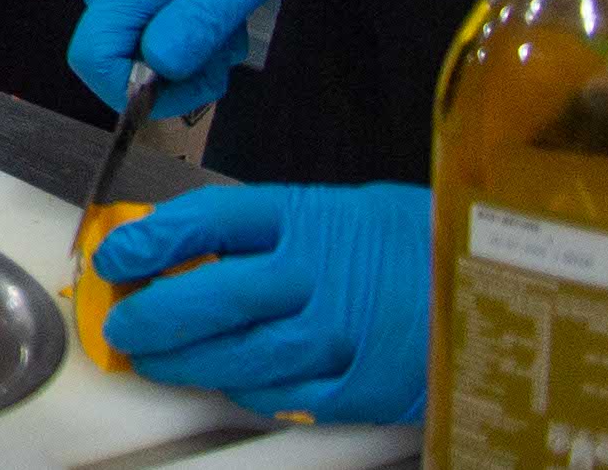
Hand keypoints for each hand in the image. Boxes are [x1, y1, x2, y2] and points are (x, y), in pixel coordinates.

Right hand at [67, 0, 307, 117]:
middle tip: (228, 46)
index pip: (93, 58)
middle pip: (113, 49)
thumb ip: (199, 22)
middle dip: (173, 67)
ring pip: (126, 30)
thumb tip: (157, 68)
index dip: (136, 92)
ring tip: (222, 8)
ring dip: (176, 41)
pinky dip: (168, 16)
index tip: (192, 85)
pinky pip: (130, 5)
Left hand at [94, 183, 429, 423]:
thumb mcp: (332, 210)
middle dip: (154, 315)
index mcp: (304, 216)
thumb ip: (263, 231)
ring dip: (187, 362)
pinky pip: (288, 397)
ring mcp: (342, 334)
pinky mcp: (363, 384)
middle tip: (120, 327)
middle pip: (214, 295)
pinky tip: (228, 383)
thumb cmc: (405, 239)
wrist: (493, 280)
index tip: (114, 254)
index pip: (208, 220)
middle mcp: (318, 274)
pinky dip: (249, 393)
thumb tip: (176, 244)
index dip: (151, 239)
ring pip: (243, 356)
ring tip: (153, 361)